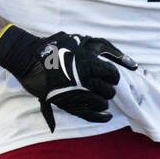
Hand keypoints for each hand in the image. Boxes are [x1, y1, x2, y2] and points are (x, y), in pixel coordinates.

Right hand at [10, 32, 137, 132]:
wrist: (31, 60)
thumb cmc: (54, 47)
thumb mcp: (79, 41)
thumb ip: (102, 48)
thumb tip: (128, 62)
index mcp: (88, 63)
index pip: (112, 74)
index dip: (112, 75)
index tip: (109, 76)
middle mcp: (84, 79)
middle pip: (108, 90)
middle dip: (108, 88)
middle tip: (104, 86)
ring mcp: (76, 93)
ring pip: (101, 103)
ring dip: (103, 101)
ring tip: (100, 98)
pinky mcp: (67, 104)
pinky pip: (89, 115)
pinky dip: (100, 117)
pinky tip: (106, 116)